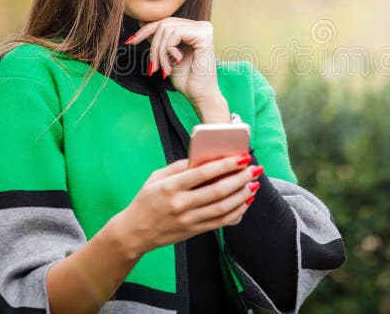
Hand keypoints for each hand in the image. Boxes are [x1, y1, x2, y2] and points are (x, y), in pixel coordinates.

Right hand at [112, 156, 262, 256]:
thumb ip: (179, 167)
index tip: (242, 157)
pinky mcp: (194, 231)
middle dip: (240, 179)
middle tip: (255, 170)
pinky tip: (245, 202)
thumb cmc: (146, 200)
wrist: (134, 232)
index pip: (203, 173)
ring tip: (254, 185)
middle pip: (218, 191)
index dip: (226, 165)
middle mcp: (181, 204)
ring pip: (222, 208)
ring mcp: (188, 220)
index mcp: (170, 187)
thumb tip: (203, 157)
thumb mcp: (156, 177)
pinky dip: (236, 212)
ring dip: (242, 196)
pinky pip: (220, 222)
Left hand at [126, 17, 219, 103]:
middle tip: (154, 66)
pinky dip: (169, 50)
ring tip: (164, 68)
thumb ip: (159, 39)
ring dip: (160, 52)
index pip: (165, 22)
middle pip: (164, 24)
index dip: (146, 30)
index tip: (131, 41)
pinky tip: (176, 62)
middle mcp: (201, 26)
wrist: (198, 94)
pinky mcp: (205, 35)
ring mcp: (204, 29)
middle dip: (154, 46)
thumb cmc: (185, 79)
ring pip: (167, 29)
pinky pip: (175, 34)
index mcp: (193, 29)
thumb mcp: (166, 55)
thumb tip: (141, 23)